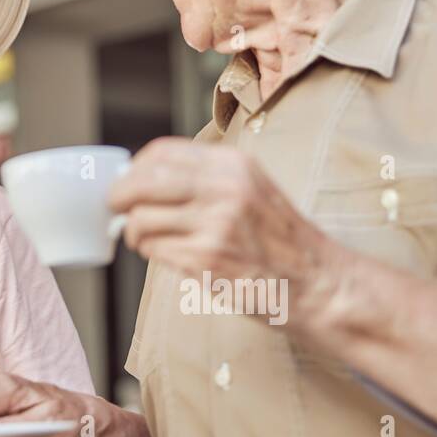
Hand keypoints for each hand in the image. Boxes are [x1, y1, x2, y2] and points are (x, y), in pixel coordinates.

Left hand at [107, 136, 342, 321]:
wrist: (320, 283)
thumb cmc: (282, 240)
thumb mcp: (252, 188)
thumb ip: (206, 179)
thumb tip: (144, 178)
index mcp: (233, 165)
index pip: (162, 153)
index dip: (135, 167)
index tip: (127, 180)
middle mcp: (225, 189)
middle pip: (142, 182)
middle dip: (119, 196)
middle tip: (116, 208)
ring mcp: (215, 225)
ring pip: (141, 218)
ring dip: (134, 231)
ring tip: (146, 238)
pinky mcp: (207, 260)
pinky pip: (154, 250)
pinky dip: (151, 252)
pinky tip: (166, 254)